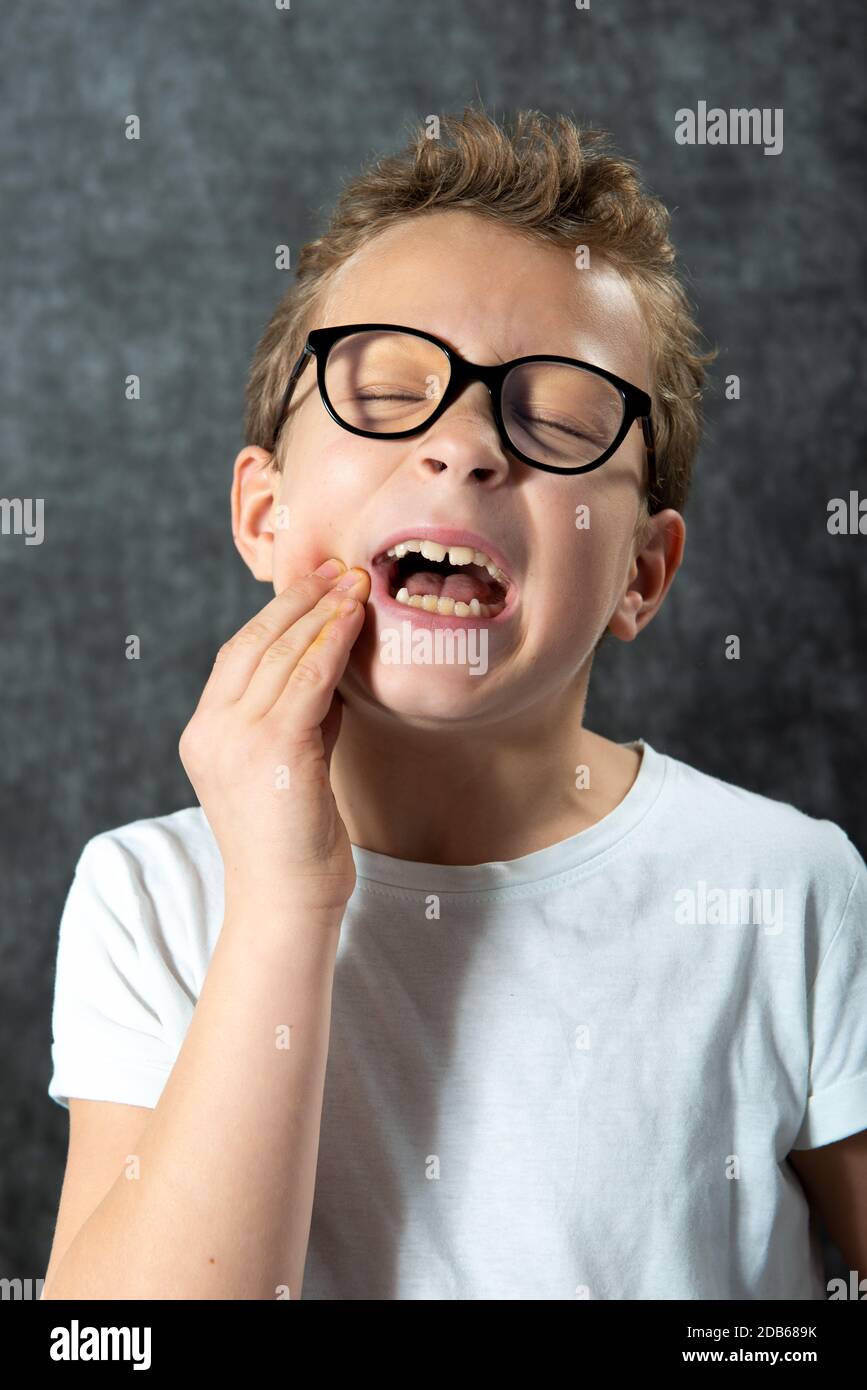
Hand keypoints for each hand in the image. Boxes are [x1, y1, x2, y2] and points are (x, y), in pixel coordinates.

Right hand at [179, 560, 369, 916]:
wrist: (287, 903)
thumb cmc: (296, 843)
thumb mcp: (291, 765)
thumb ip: (301, 716)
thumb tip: (329, 666)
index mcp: (205, 735)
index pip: (237, 655)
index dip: (277, 614)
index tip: (315, 584)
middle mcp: (211, 732)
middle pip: (253, 643)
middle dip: (300, 600)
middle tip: (338, 567)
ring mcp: (235, 739)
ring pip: (280, 654)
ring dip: (322, 611)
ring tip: (354, 581)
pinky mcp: (272, 749)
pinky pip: (306, 679)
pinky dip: (332, 642)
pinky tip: (355, 618)